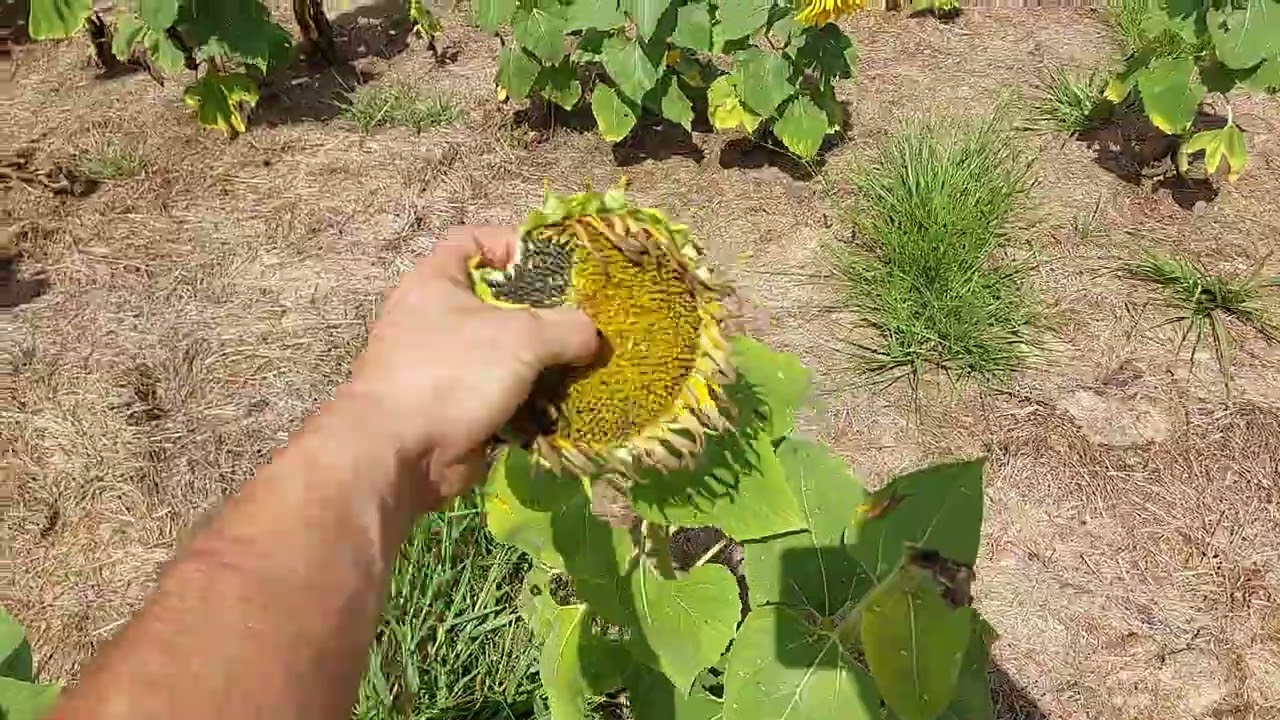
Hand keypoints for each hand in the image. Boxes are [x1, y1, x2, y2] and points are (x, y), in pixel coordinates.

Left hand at [338, 226, 597, 507]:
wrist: (399, 454)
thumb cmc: (453, 373)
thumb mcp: (521, 336)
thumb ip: (566, 327)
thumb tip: (592, 335)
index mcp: (437, 281)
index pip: (472, 240)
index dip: (513, 244)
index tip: (554, 265)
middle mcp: (435, 319)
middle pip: (497, 302)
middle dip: (543, 314)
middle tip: (582, 325)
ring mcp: (442, 367)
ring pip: (504, 355)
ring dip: (541, 364)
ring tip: (580, 369)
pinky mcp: (454, 409)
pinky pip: (501, 396)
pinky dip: (529, 402)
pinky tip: (560, 407)